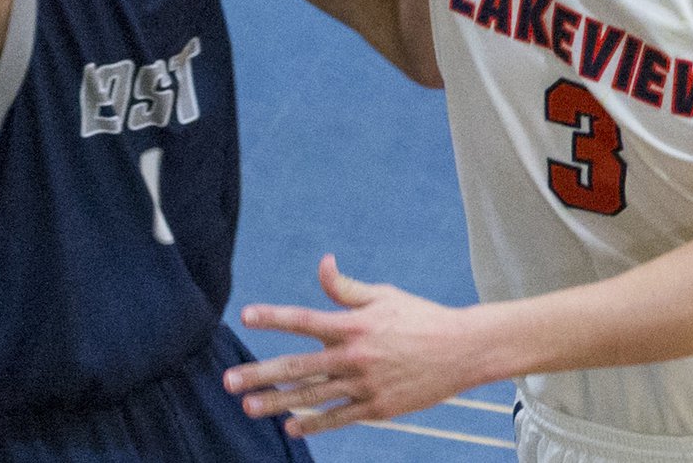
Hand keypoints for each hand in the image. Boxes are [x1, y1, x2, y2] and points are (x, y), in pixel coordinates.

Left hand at [224, 255, 478, 436]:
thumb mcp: (384, 296)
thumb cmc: (421, 317)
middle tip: (229, 381)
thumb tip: (322, 265)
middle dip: (260, 373)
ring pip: (312, 396)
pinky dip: (314, 424)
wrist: (463, 350)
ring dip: (278, 402)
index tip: (245, 317)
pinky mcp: (378, 408)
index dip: (273, 317)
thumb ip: (347, 288)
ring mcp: (366, 385)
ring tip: (249, 406)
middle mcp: (355, 356)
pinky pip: (339, 418)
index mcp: (355, 325)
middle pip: (298, 366)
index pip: (305, 320)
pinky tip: (291, 427)